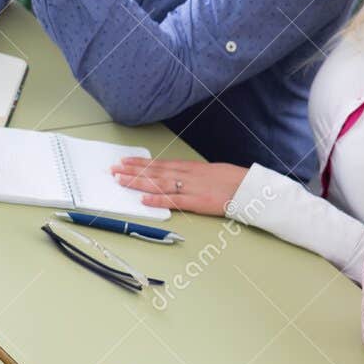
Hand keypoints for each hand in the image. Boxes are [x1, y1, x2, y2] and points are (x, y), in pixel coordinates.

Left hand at [110, 158, 246, 214]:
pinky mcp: (197, 202)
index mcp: (191, 167)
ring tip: (120, 180)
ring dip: (138, 182)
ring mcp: (191, 188)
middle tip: (113, 169)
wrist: (251, 188)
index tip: (125, 161)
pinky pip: (173, 201)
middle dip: (132, 171)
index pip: (160, 163)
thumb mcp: (212, 171)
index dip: (141, 163)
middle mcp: (188, 175)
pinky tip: (143, 200)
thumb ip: (194, 175)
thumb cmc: (235, 180)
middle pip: (155, 172)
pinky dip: (157, 200)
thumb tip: (180, 176)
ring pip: (159, 184)